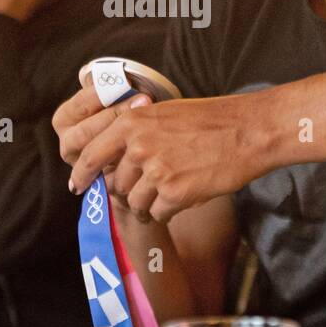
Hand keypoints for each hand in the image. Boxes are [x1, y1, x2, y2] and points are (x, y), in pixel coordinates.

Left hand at [53, 83, 273, 221]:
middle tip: (147, 189)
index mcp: (132, 123)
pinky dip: (167, 211)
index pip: (90, 154)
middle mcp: (138, 147)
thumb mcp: (164, 113)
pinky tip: (182, 199)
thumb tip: (116, 159)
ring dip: (147, 205)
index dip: (82, 174)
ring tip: (165, 198)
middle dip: (128, 191)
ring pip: (135, 202)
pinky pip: (157, 213)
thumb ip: (137, 133)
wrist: (247, 131)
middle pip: (116, 184)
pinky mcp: (174, 193)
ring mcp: (156, 171)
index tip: (78, 185)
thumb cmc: (211, 120)